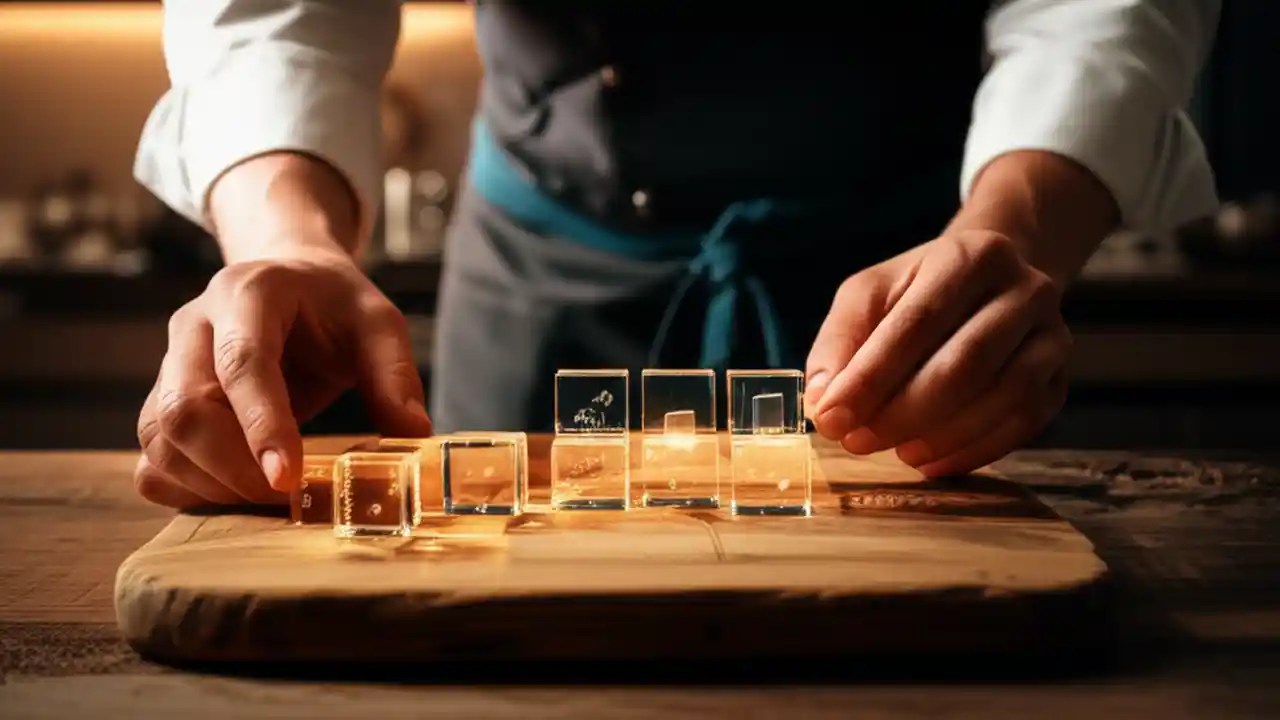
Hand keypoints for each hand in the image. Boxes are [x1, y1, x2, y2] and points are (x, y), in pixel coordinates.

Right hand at [134, 250, 432, 508]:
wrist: (288, 281)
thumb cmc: (334, 305)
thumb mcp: (377, 322)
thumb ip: (394, 374)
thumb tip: (414, 437)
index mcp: (249, 293)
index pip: (243, 364)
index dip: (262, 426)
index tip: (289, 480)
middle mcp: (193, 325)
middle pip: (185, 409)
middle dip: (235, 468)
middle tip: (291, 499)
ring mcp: (167, 364)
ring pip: (160, 440)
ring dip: (212, 485)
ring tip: (271, 499)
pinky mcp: (160, 401)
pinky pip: (150, 461)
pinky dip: (187, 491)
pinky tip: (235, 495)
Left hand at [804, 230, 1070, 476]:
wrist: (990, 282)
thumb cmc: (917, 290)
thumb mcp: (869, 295)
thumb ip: (840, 342)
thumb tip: (822, 404)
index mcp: (969, 256)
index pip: (918, 322)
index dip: (871, 376)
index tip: (832, 417)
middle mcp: (1024, 290)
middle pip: (965, 364)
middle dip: (902, 412)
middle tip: (856, 441)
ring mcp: (1053, 336)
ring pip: (1003, 397)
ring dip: (940, 436)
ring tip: (893, 452)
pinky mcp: (1060, 379)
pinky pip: (1024, 424)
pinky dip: (973, 451)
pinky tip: (930, 460)